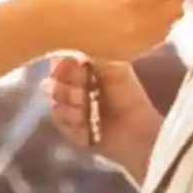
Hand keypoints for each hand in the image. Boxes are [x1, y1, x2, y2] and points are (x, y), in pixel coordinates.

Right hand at [39, 0, 189, 60]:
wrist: (53, 21)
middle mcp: (146, 16)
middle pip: (179, 0)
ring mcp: (142, 39)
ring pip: (172, 21)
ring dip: (165, 8)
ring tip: (144, 1)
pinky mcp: (135, 53)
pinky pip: (159, 38)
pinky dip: (155, 26)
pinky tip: (136, 18)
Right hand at [43, 55, 162, 182]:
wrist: (137, 131)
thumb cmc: (129, 98)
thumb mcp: (115, 71)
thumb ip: (90, 62)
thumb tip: (62, 59)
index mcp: (83, 76)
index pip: (60, 68)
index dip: (63, 71)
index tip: (76, 75)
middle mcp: (73, 94)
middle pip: (55, 88)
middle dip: (69, 91)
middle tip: (85, 95)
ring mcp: (71, 114)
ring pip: (56, 107)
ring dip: (73, 110)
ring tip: (89, 114)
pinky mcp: (72, 134)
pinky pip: (62, 126)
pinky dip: (75, 125)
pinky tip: (88, 127)